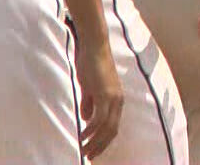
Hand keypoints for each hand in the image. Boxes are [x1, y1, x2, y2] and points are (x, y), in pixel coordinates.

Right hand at [74, 35, 123, 159]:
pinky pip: (98, 118)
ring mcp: (113, 98)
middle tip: (88, 156)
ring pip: (106, 127)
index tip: (94, 151)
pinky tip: (82, 136)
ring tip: (83, 150)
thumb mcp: (90, 88)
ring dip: (94, 141)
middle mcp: (118, 101)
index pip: (113, 126)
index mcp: (116, 100)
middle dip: (100, 146)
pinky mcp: (105, 94)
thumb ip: (90, 103)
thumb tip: (87, 119)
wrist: (94, 46)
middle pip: (112, 130)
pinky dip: (90, 130)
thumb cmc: (91, 64)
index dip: (104, 140)